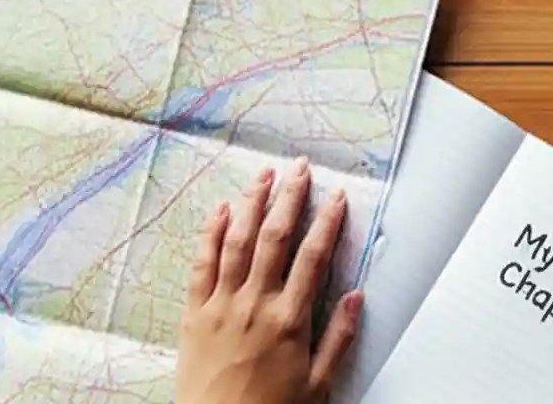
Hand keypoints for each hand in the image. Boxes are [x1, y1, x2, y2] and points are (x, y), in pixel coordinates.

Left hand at [175, 158, 363, 403]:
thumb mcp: (318, 384)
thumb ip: (339, 338)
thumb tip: (357, 298)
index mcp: (289, 320)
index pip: (313, 257)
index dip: (327, 222)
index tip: (337, 198)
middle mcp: (254, 304)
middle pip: (275, 237)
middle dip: (290, 198)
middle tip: (301, 170)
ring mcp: (221, 305)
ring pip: (237, 240)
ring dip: (251, 203)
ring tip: (264, 175)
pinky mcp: (195, 313)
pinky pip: (202, 263)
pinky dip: (211, 233)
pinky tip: (220, 211)